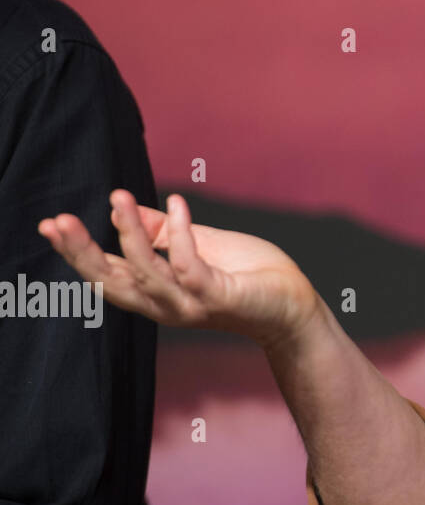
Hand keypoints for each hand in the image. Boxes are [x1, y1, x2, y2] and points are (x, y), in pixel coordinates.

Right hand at [38, 189, 321, 348]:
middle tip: (58, 221)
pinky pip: (189, 266)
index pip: (106, 273)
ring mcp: (189, 305)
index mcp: (156, 292)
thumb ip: (163, 231)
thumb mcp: (201, 243)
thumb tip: (127, 208)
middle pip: (112, 281)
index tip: (50, 224)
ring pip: (146, 273)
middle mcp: (164, 305)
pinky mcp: (217, 298)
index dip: (77, 252)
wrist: (293, 303)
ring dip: (130, 235)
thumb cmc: (249, 273)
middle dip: (83, 252)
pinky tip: (180, 204)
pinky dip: (182, 235)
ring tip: (118, 199)